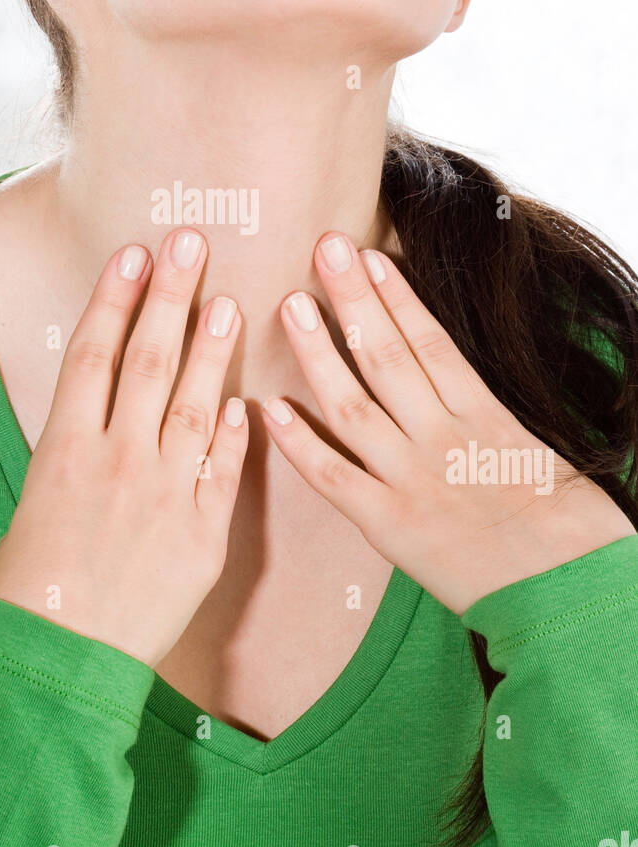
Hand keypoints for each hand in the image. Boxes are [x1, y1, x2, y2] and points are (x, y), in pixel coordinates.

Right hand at [0, 228, 247, 667]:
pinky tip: (249, 401)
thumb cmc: (26, 588)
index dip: (117, 298)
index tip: (135, 253)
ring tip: (229, 302)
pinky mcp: (200, 537)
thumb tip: (99, 414)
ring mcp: (161, 495)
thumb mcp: (35, 503)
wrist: (52, 663)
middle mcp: (115, 459)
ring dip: (213, 350)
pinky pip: (223, 473)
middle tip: (192, 243)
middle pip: (148, 361)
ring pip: (196, 405)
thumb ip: (74, 452)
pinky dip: (237, 435)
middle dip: (171, 297)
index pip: (95, 352)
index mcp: (64, 448)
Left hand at [261, 233, 634, 613]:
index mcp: (486, 418)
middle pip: (387, 355)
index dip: (397, 296)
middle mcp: (443, 438)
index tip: (370, 258)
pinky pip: (334, 478)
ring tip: (292, 306)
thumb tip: (473, 405)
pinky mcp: (391, 527)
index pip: (431, 342)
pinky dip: (297, 443)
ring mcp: (413, 480)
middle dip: (353, 299)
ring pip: (352, 404)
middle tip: (324, 248)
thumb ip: (499, 428)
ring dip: (318, 353)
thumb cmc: (577, 536)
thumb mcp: (544, 459)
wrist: (576, 598)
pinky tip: (269, 407)